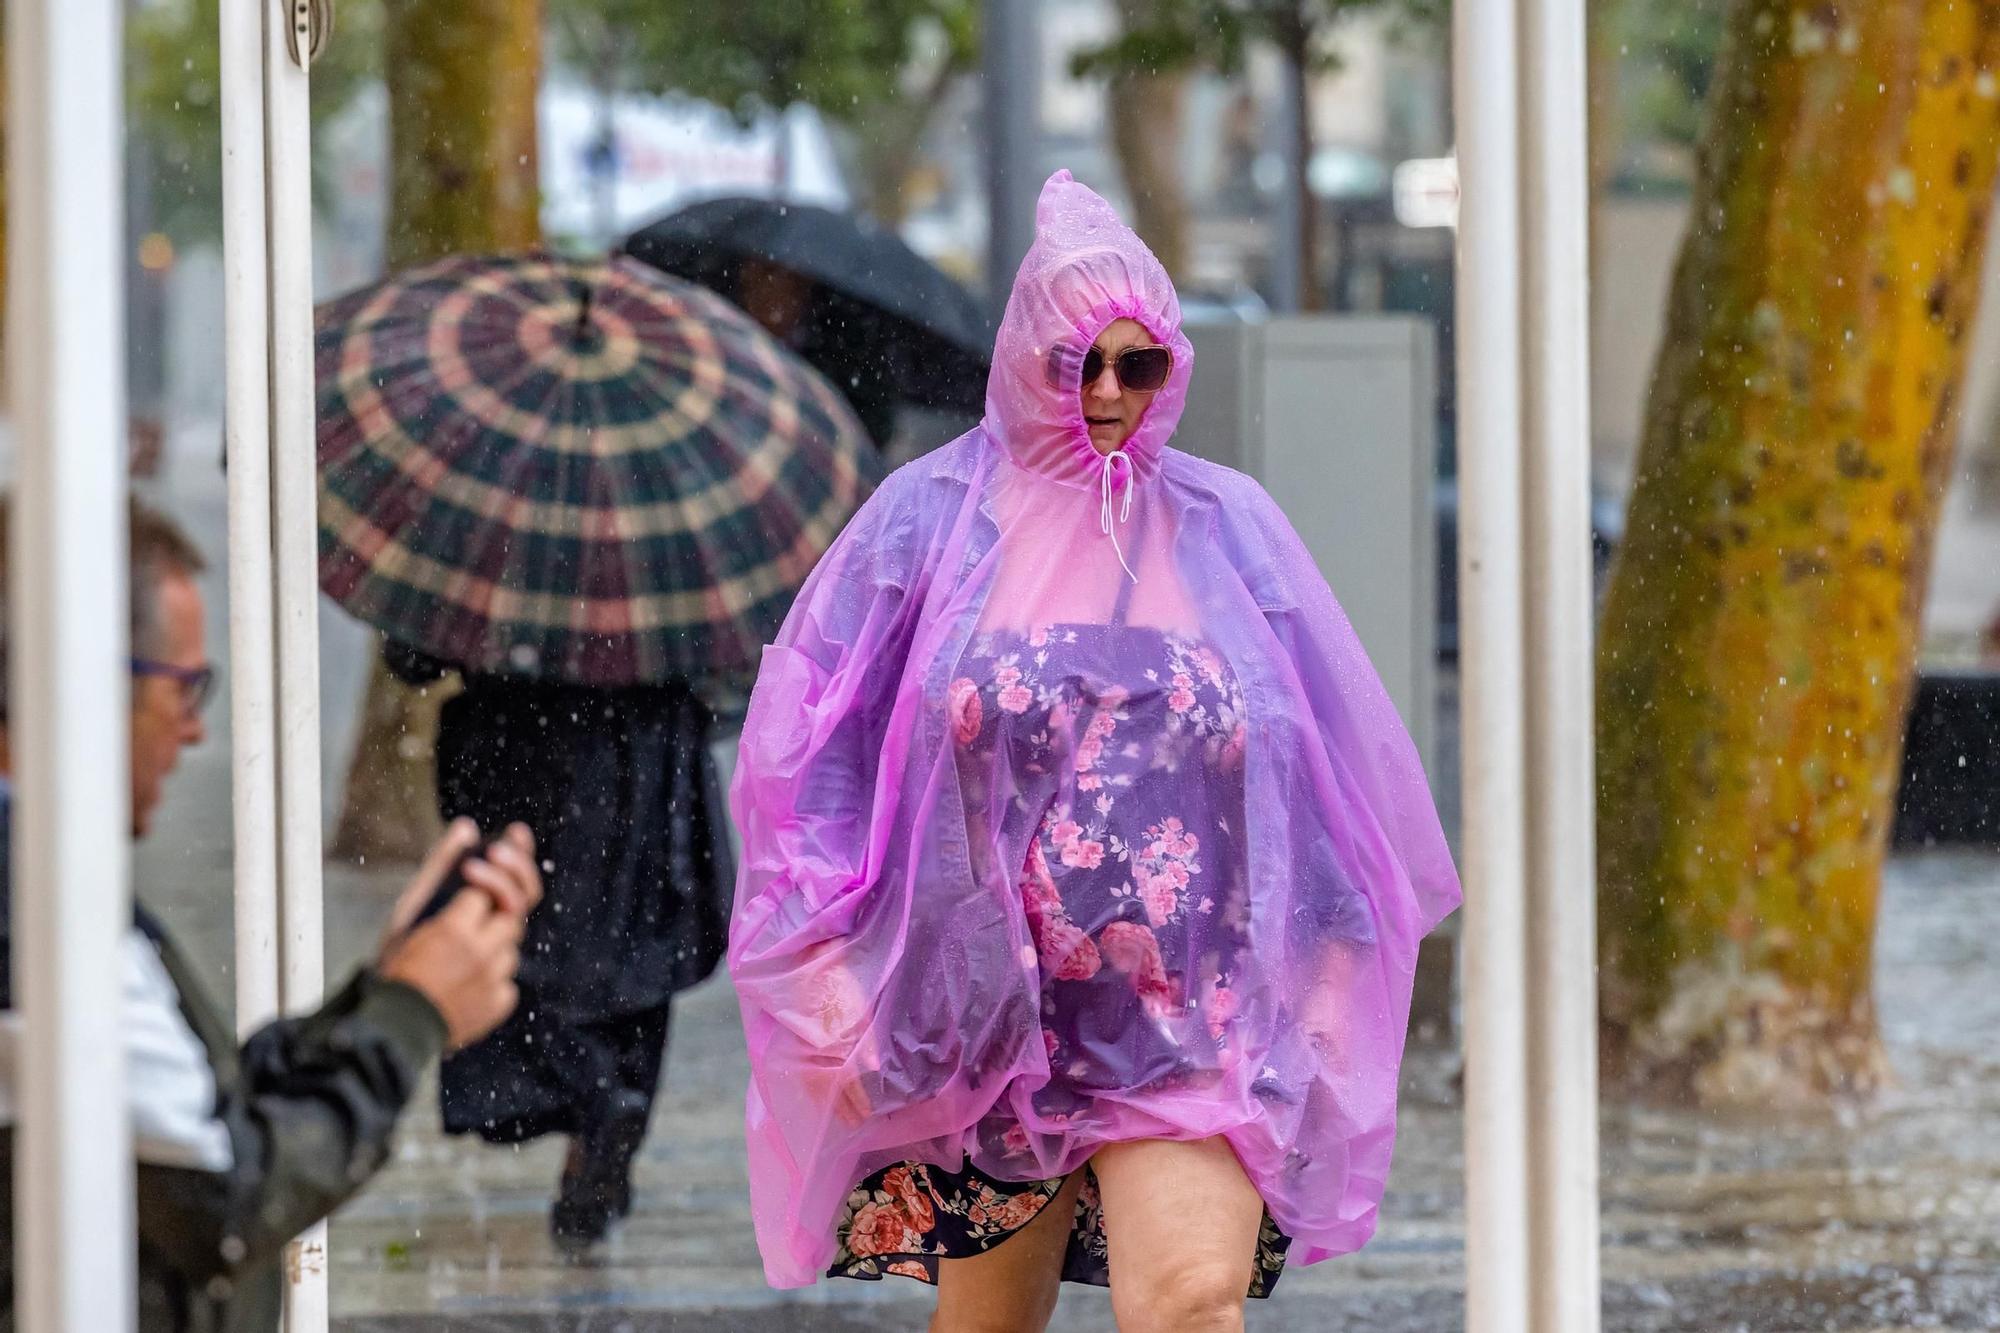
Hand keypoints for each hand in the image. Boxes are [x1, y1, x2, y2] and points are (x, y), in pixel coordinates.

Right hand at [377, 820, 541, 1048]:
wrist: (391, 1030)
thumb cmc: (393, 967)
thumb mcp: (408, 913)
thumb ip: (439, 868)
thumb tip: (467, 828)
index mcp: (454, 930)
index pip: (487, 890)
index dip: (485, 876)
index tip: (476, 868)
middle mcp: (481, 955)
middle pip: (512, 914)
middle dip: (504, 896)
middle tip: (494, 890)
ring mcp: (494, 982)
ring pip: (509, 947)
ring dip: (492, 941)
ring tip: (459, 949)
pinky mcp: (500, 1004)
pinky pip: (507, 979)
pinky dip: (492, 972)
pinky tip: (466, 976)